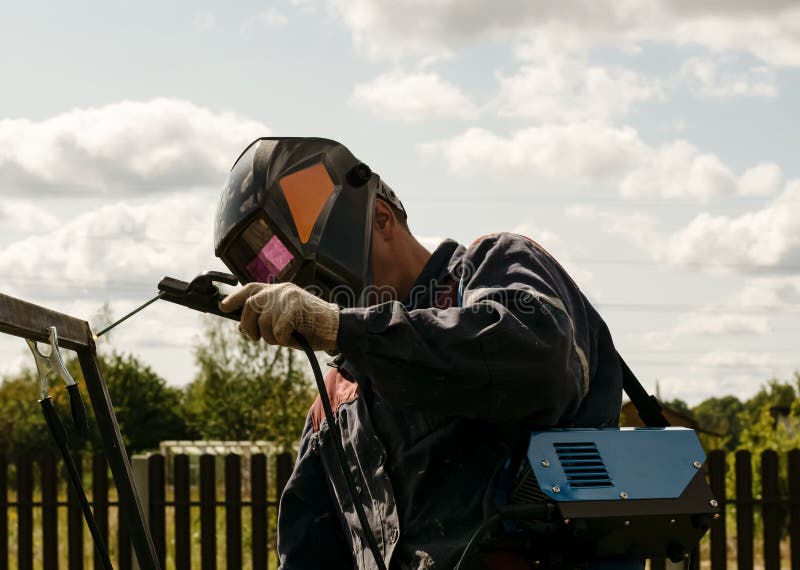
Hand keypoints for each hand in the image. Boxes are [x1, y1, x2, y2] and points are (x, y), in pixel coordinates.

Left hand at [219, 282, 339, 351]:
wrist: (338, 328)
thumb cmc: (311, 327)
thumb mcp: (283, 322)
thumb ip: (264, 320)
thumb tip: (241, 328)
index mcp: (279, 290)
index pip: (251, 289)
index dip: (235, 297)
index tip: (223, 306)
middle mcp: (282, 290)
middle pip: (250, 307)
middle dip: (249, 327)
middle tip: (257, 339)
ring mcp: (288, 297)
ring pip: (263, 323)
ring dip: (272, 338)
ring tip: (287, 337)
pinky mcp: (295, 307)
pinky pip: (278, 331)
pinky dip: (285, 340)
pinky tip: (295, 337)